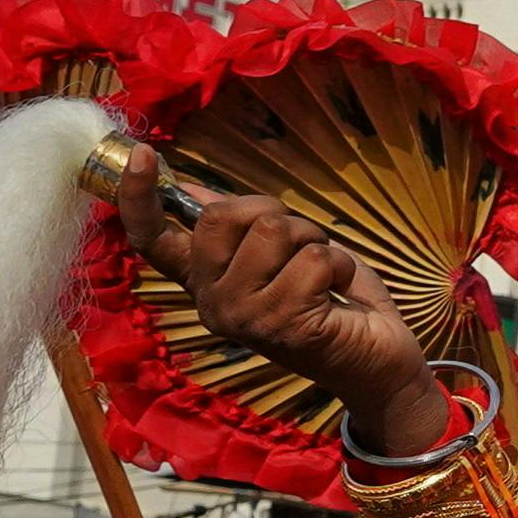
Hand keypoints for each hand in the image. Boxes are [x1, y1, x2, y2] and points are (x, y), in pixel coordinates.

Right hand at [123, 177, 446, 460]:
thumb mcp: (281, 254)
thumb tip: (191, 189)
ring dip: (314, 241)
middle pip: (223, 215)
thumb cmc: (331, 301)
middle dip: (275, 214)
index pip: (152, 239)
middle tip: (301, 249)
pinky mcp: (282, 325)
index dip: (139, 195)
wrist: (378, 364)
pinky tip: (339, 296)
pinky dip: (339, 266)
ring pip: (273, 231)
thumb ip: (238, 227)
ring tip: (322, 276)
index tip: (142, 153)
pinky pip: (312, 258)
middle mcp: (212, 303)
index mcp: (205, 283)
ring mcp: (243, 318)